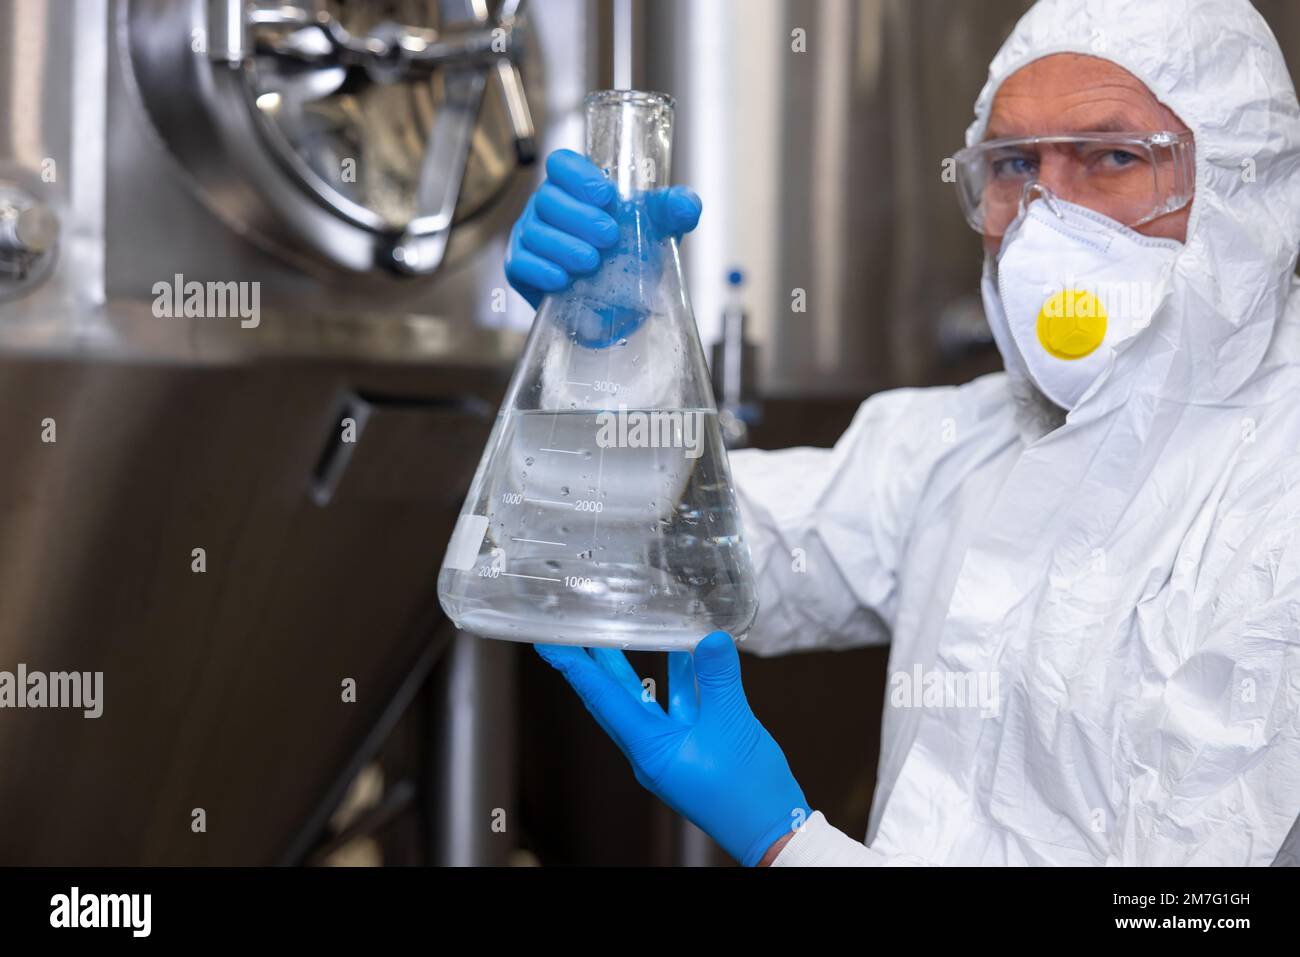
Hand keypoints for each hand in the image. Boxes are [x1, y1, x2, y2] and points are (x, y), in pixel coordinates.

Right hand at [505, 149, 701, 308]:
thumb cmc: (632, 254)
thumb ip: (675, 210)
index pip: (562, 164)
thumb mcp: (660, 229)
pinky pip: (521, 264)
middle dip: (579, 217)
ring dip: (564, 247)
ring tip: (591, 262)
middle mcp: (548, 207)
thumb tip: (686, 204)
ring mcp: (531, 236)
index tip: (605, 196)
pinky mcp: (521, 268)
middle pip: (548, 199)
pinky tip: (563, 279)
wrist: (619, 304)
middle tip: (609, 237)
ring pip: (535, 232)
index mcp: (575, 187)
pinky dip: (542, 271)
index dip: (578, 176)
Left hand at [536, 631, 809, 866]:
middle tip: (576, 630)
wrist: (774, 830)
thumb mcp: (732, 727)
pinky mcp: (694, 748)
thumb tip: (710, 638)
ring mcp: (672, 749)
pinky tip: (687, 652)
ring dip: (637, 665)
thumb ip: (718, 680)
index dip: (574, 667)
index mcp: (648, 749)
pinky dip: (680, 679)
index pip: (601, 698)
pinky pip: (679, 706)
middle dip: (595, 661)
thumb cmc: (746, 794)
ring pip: (647, 698)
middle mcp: (652, 749)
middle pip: (615, 696)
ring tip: (623, 630)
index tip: (549, 644)